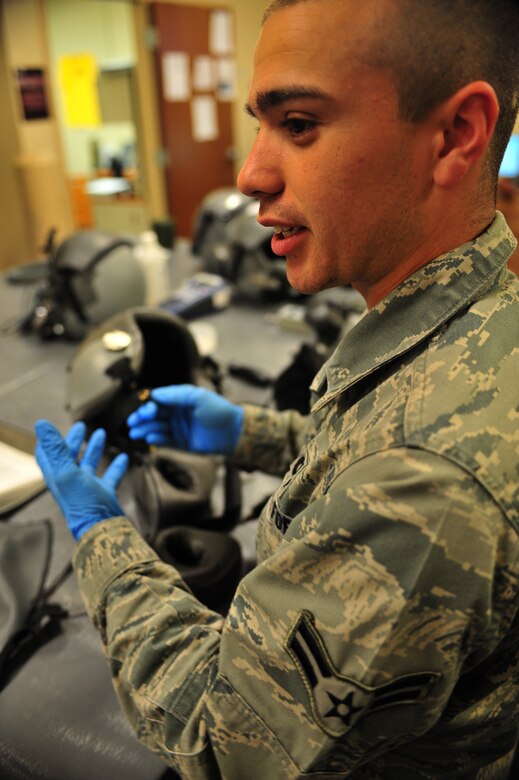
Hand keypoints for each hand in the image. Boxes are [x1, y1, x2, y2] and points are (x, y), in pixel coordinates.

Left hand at [35, 420, 128, 539]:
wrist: (103, 530)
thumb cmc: (83, 502)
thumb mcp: (66, 471)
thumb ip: (55, 448)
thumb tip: (41, 422)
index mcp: (56, 476)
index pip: (46, 455)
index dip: (48, 442)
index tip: (51, 428)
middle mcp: (70, 482)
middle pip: (68, 457)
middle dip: (73, 440)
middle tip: (82, 426)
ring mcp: (87, 489)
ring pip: (88, 465)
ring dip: (93, 449)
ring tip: (102, 433)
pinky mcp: (104, 495)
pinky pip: (110, 477)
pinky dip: (116, 466)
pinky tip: (124, 457)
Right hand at [126, 384, 243, 454]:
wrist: (233, 431)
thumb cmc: (218, 410)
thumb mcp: (197, 397)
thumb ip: (175, 394)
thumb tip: (154, 394)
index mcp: (180, 400)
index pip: (158, 401)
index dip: (149, 405)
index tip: (146, 409)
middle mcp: (176, 413)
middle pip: (154, 415)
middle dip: (142, 418)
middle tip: (132, 422)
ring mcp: (178, 429)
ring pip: (156, 428)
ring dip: (145, 429)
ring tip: (135, 432)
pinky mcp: (181, 443)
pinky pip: (165, 441)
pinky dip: (156, 439)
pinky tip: (150, 437)